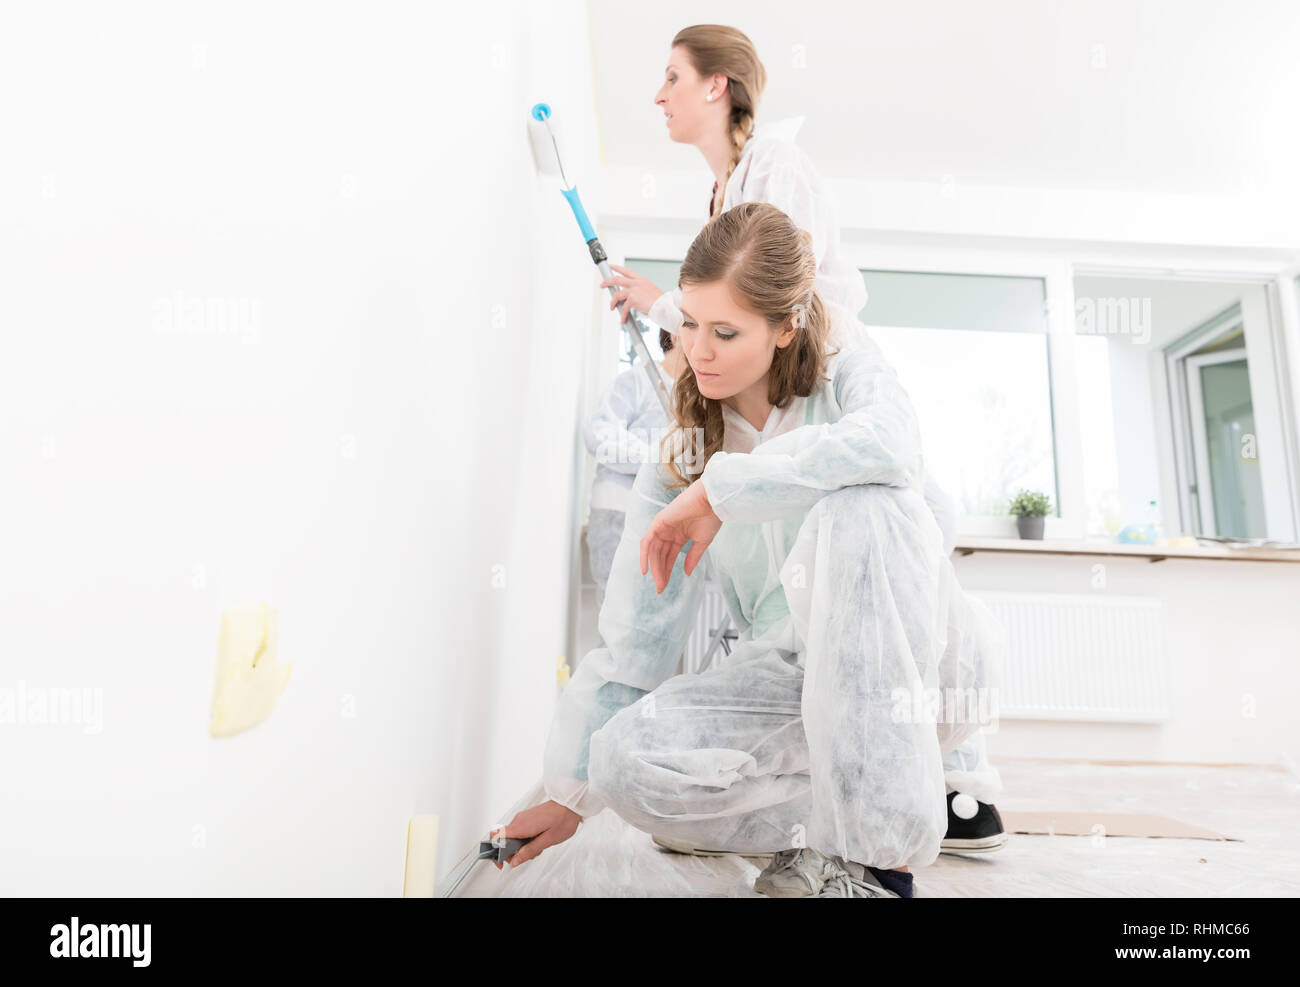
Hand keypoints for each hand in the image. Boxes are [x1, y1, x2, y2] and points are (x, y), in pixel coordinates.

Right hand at [490, 800, 580, 869]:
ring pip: (512, 837)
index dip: (494, 851)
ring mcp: (522, 818)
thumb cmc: (563, 820)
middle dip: (512, 853)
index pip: (496, 836)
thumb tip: (514, 862)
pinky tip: (537, 842)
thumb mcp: (547, 840)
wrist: (571, 804)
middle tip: (527, 856)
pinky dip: (524, 840)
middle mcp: (518, 820)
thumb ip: (529, 851)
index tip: (501, 863)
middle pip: (503, 840)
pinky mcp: (527, 818)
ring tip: (537, 848)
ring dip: (520, 847)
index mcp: (521, 826)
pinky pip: (519, 832)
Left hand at [598, 264, 662, 321]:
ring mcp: (634, 290)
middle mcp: (636, 283)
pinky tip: (623, 320)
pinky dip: (622, 315)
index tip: (611, 266)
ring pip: (617, 294)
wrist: (664, 305)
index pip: (626, 271)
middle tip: (602, 285)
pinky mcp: (632, 298)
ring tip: (612, 307)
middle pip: (617, 279)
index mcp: (641, 280)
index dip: (617, 268)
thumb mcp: (649, 291)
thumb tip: (630, 298)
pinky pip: (623, 307)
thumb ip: (640, 291)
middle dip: (607, 282)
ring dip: (612, 301)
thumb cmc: (659, 301)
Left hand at [640, 479, 720, 593]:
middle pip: (660, 556)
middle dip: (660, 573)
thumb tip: (687, 574)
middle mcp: (669, 532)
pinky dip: (644, 554)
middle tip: (661, 588)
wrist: (712, 501)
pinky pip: (647, 541)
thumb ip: (693, 558)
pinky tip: (646, 568)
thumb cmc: (710, 518)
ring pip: (654, 551)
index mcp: (679, 536)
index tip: (665, 587)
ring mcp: (663, 527)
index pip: (669, 557)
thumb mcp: (702, 542)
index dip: (666, 572)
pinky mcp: (658, 522)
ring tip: (658, 582)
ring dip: (654, 567)